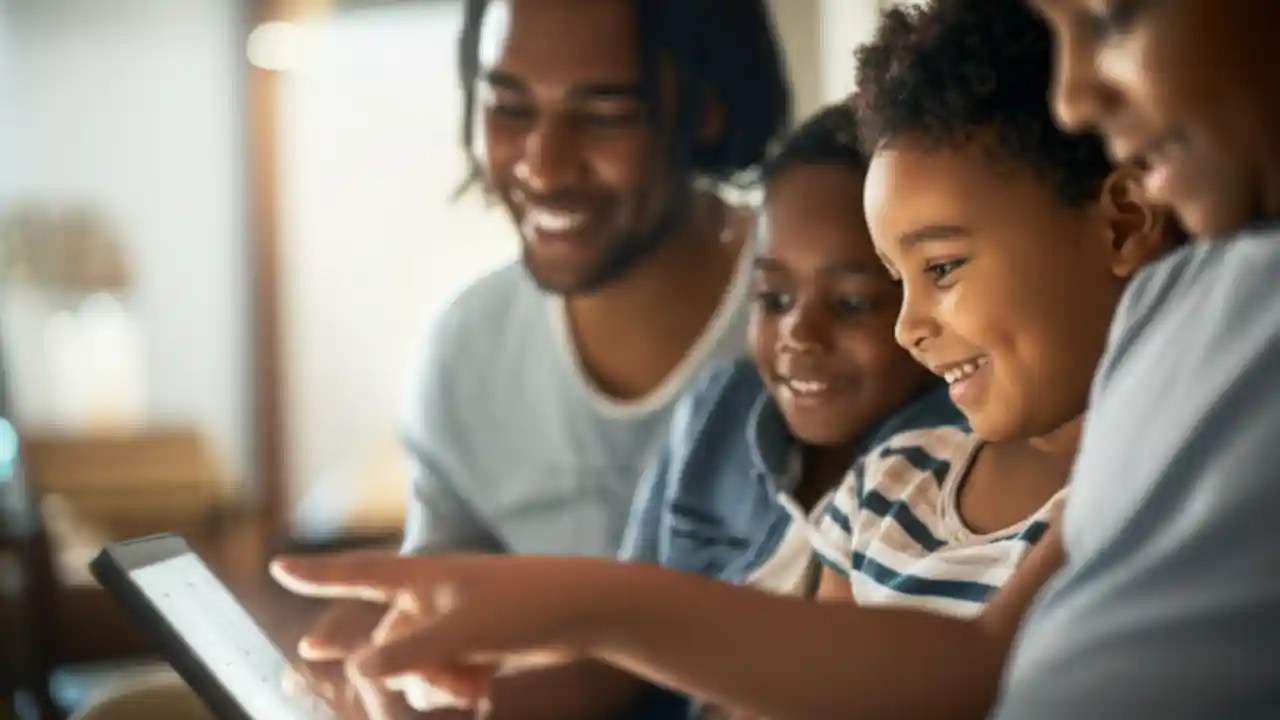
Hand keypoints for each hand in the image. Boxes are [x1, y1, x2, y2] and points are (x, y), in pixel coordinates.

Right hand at [271, 552, 616, 708]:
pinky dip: (456, 689)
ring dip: (434, 688)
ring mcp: (452, 622)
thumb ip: (407, 651)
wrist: (587, 610)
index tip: (279, 565)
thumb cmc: (526, 606)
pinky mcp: (473, 645)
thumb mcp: (462, 632)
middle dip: (400, 678)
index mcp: (425, 577)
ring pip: (413, 669)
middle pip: (385, 647)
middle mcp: (431, 598)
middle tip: (415, 700)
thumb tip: (357, 668)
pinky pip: (442, 676)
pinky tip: (484, 691)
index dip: (318, 575)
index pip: (360, 573)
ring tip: (472, 687)